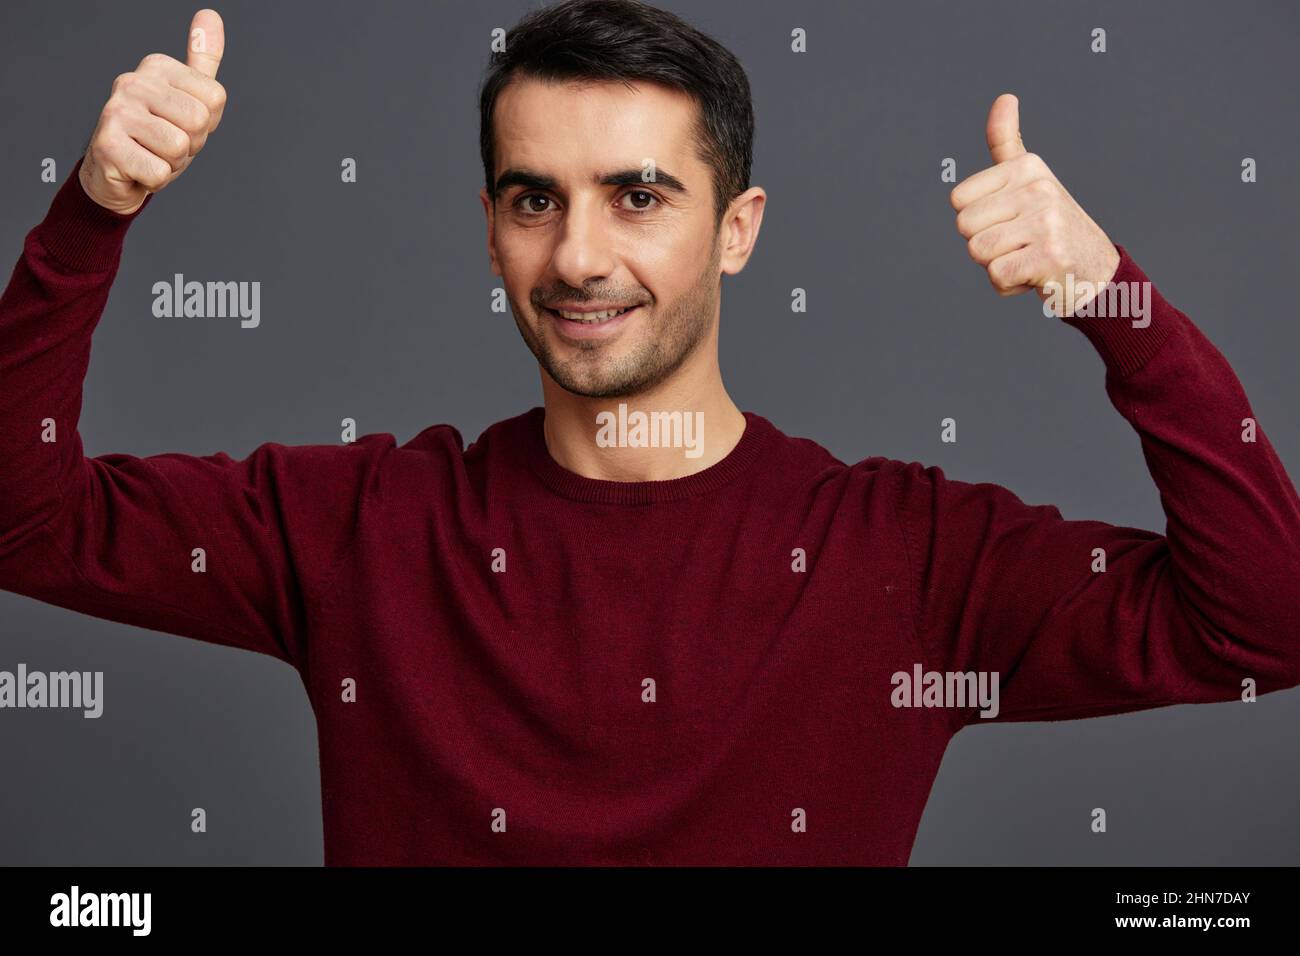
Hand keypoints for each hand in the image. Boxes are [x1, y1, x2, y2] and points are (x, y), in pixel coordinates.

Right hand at [78, 9, 225, 214]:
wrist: (117, 174)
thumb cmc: (156, 136)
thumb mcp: (187, 96)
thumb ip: (202, 59)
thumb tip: (210, 16)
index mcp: (157, 66)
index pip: (216, 98)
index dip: (207, 122)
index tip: (182, 123)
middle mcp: (133, 82)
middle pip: (199, 121)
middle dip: (191, 144)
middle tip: (166, 143)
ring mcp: (116, 111)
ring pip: (179, 147)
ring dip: (172, 163)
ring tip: (152, 154)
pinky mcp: (108, 145)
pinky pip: (159, 172)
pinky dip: (154, 179)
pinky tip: (138, 168)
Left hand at [950, 93, 1119, 316]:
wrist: (1096, 272)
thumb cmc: (1050, 227)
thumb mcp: (1030, 179)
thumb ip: (1007, 143)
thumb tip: (1005, 97)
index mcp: (1027, 166)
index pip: (959, 201)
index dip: (976, 221)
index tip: (1009, 222)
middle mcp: (1038, 187)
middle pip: (964, 227)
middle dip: (984, 245)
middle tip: (1018, 244)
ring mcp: (1046, 221)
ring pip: (978, 251)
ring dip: (996, 266)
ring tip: (1026, 258)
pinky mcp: (1050, 255)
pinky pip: (997, 275)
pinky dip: (1008, 285)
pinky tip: (1033, 276)